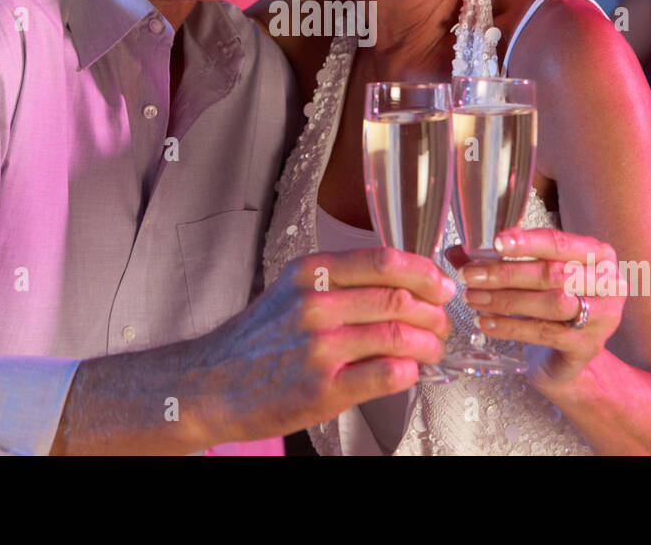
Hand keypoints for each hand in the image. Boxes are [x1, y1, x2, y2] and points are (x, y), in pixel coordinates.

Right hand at [200, 247, 454, 442]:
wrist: (210, 384)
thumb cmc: (255, 340)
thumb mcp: (289, 289)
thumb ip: (337, 280)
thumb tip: (398, 279)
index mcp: (310, 273)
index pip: (382, 261)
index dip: (424, 273)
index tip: (440, 285)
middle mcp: (315, 304)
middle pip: (398, 298)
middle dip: (433, 313)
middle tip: (440, 323)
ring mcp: (319, 347)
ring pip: (399, 336)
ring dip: (428, 345)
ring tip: (430, 350)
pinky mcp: (323, 388)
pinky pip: (386, 374)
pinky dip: (408, 372)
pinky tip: (407, 372)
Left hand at [459, 227, 627, 388]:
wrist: (573, 354)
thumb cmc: (554, 304)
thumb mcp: (535, 275)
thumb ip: (501, 261)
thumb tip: (458, 251)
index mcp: (598, 255)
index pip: (560, 243)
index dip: (527, 242)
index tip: (496, 242)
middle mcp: (608, 284)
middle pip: (553, 274)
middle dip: (506, 274)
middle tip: (471, 275)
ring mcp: (602, 318)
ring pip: (550, 303)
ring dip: (505, 300)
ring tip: (474, 298)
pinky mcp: (587, 346)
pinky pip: (543, 333)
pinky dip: (509, 326)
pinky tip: (486, 322)